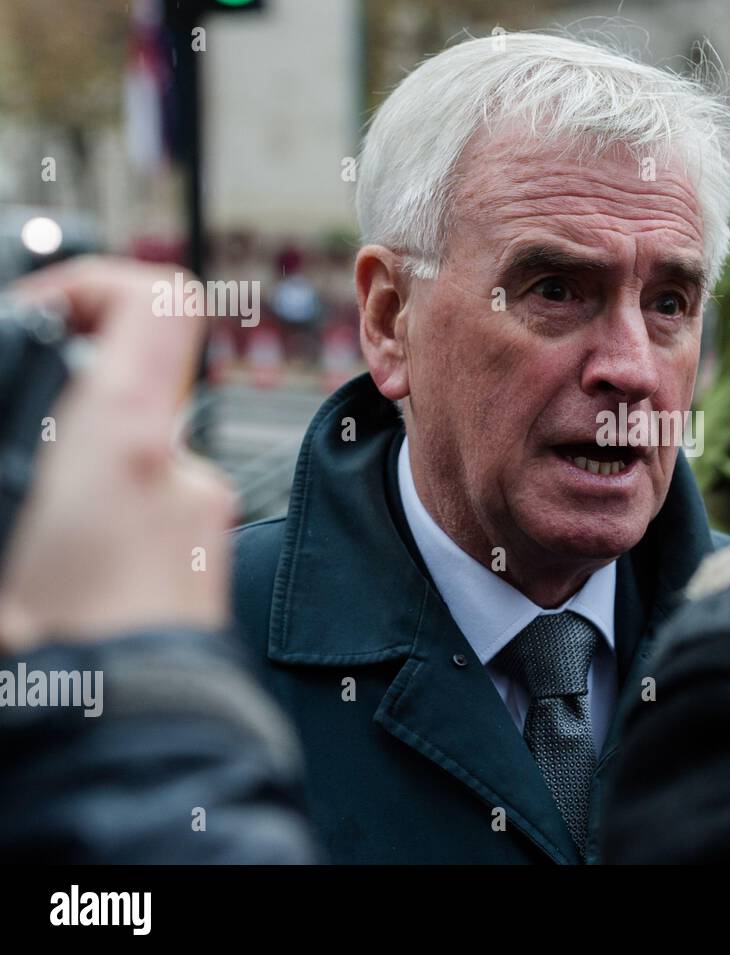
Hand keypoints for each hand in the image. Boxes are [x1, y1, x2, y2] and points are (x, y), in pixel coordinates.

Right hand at [0, 256, 234, 652]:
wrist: (128, 754)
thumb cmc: (55, 663)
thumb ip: (12, 452)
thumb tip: (15, 430)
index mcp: (126, 444)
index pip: (156, 305)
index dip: (97, 285)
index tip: (42, 310)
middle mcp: (180, 473)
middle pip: (125, 394)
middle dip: (54, 420)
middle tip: (9, 473)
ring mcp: (198, 523)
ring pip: (129, 465)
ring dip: (73, 485)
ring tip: (23, 547)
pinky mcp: (200, 568)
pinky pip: (147, 517)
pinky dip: (100, 525)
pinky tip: (53, 576)